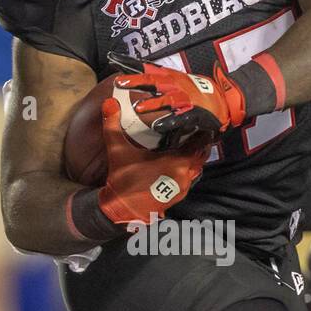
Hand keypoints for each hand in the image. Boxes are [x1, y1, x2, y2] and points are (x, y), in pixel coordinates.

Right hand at [97, 92, 211, 226]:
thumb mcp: (117, 150)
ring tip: (186, 145)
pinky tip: (177, 164)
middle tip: (192, 131)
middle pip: (200, 155)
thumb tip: (109, 101)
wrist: (121, 210)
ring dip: (193, 158)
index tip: (200, 122)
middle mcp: (185, 175)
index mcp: (176, 162)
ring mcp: (183, 188)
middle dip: (198, 144)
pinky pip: (189, 179)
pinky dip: (187, 170)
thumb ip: (113, 125)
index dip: (201, 133)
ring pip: (196, 168)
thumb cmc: (122, 179)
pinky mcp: (178, 197)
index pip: (199, 144)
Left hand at [113, 58, 246, 144]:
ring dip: (152, 104)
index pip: (146, 68)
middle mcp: (175, 85)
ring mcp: (184, 99)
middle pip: (153, 81)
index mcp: (169, 76)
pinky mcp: (193, 114)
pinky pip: (179, 119)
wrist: (223, 99)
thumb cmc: (195, 91)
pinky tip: (157, 127)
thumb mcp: (174, 80)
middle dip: (136, 81)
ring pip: (166, 100)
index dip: (129, 63)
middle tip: (119, 82)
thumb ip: (155, 78)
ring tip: (138, 108)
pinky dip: (168, 122)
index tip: (112, 58)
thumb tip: (133, 73)